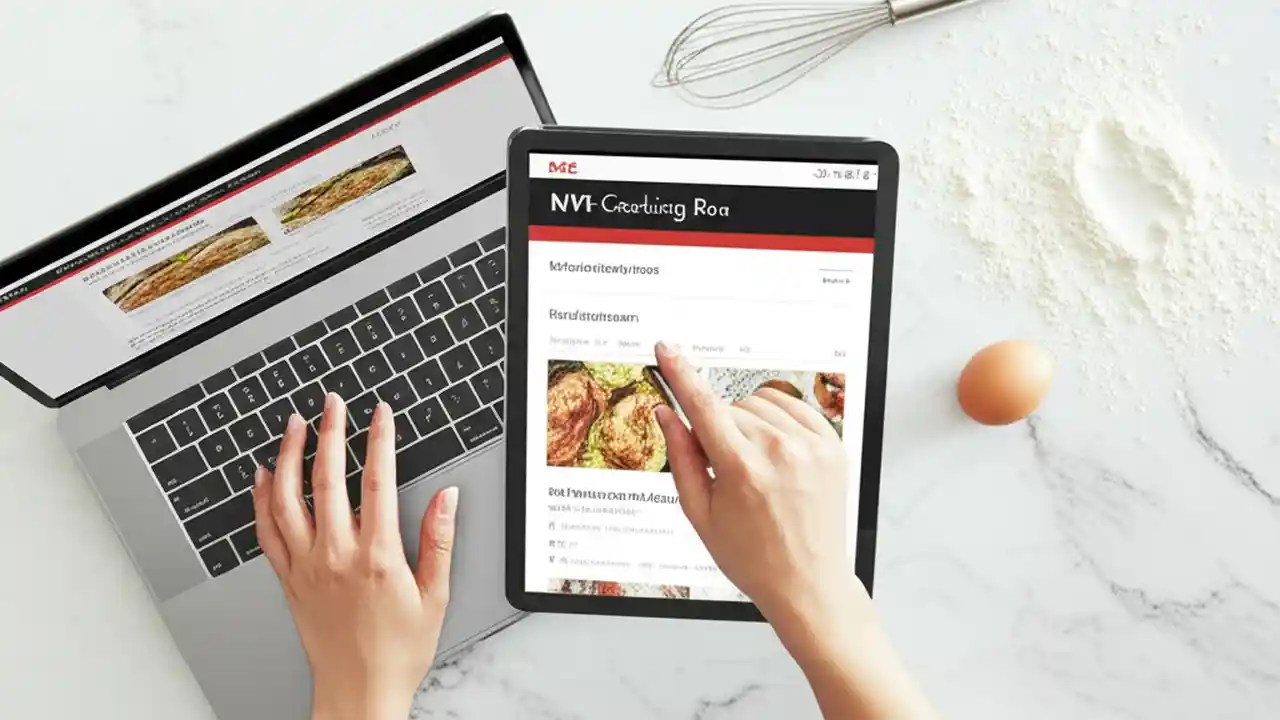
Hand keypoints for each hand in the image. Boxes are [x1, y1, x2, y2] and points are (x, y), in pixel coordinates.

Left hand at [253, 394, 457, 719]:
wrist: (359, 691)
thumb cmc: (399, 650)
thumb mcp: (436, 595)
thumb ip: (440, 541)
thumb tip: (447, 498)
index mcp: (377, 556)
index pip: (377, 482)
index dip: (379, 440)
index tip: (380, 413)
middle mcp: (336, 555)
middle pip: (327, 479)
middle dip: (330, 432)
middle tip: (332, 403)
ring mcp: (307, 566)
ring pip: (288, 498)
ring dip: (289, 455)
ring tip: (294, 425)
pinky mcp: (288, 580)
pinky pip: (267, 531)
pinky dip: (261, 498)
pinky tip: (263, 475)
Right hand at [653, 343, 936, 718]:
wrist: (807, 583)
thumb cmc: (751, 556)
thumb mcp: (700, 514)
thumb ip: (681, 457)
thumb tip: (667, 413)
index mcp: (742, 469)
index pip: (703, 406)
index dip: (681, 374)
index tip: (667, 349)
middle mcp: (779, 451)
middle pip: (730, 409)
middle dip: (718, 430)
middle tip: (724, 470)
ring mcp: (811, 447)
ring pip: (760, 405)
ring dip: (748, 424)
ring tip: (753, 465)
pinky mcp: (831, 446)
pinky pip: (793, 407)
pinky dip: (777, 421)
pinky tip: (775, 452)